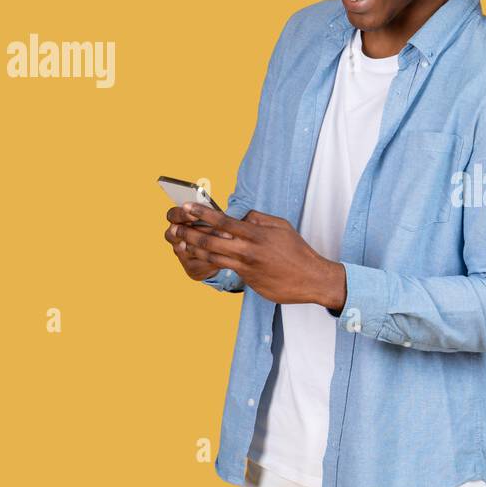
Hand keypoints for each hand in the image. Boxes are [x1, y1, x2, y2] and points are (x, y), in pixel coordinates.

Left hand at [170, 203, 347, 308]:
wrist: (310, 279)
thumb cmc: (297, 251)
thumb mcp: (282, 227)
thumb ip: (259, 219)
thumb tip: (241, 216)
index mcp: (257, 234)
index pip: (223, 221)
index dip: (202, 213)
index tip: (186, 207)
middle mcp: (248, 250)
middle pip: (211, 240)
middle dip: (189, 232)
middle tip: (174, 227)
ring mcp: (246, 266)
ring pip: (213, 256)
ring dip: (193, 248)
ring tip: (179, 243)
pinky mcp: (247, 279)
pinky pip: (223, 268)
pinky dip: (208, 261)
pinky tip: (198, 256)